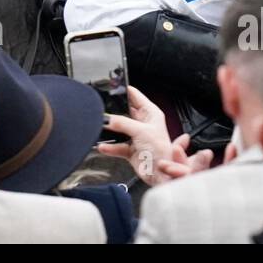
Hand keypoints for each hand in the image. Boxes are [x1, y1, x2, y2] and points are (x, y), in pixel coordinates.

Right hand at [96, 85, 211, 184]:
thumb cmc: (161, 152)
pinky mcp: (130, 149)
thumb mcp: (141, 131)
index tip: (113, 86)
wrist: (160, 176)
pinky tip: (103, 146)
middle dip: (114, 112)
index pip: (136, 96)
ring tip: (100, 128)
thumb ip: (123, 123)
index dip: (126, 90)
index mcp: (151, 114)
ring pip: (119, 129)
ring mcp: (136, 137)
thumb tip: (109, 119)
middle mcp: (143, 124)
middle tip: (102, 110)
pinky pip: (117, 145)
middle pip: (125, 112)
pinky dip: (110, 147)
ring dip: (110, 131)